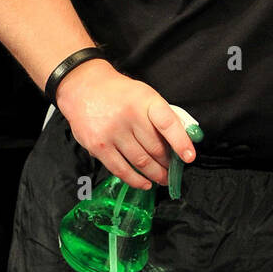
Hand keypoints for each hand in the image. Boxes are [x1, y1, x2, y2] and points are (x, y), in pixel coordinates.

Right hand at [54, 60, 196, 188]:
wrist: (83, 88)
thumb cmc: (119, 94)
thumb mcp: (144, 94)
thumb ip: (161, 115)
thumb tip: (181, 140)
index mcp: (146, 100)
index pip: (168, 123)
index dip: (181, 142)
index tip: (189, 157)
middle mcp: (129, 116)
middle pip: (155, 147)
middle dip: (167, 163)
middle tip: (173, 171)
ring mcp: (113, 132)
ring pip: (140, 161)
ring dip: (155, 174)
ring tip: (162, 179)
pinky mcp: (98, 146)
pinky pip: (121, 169)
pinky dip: (135, 180)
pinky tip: (145, 183)